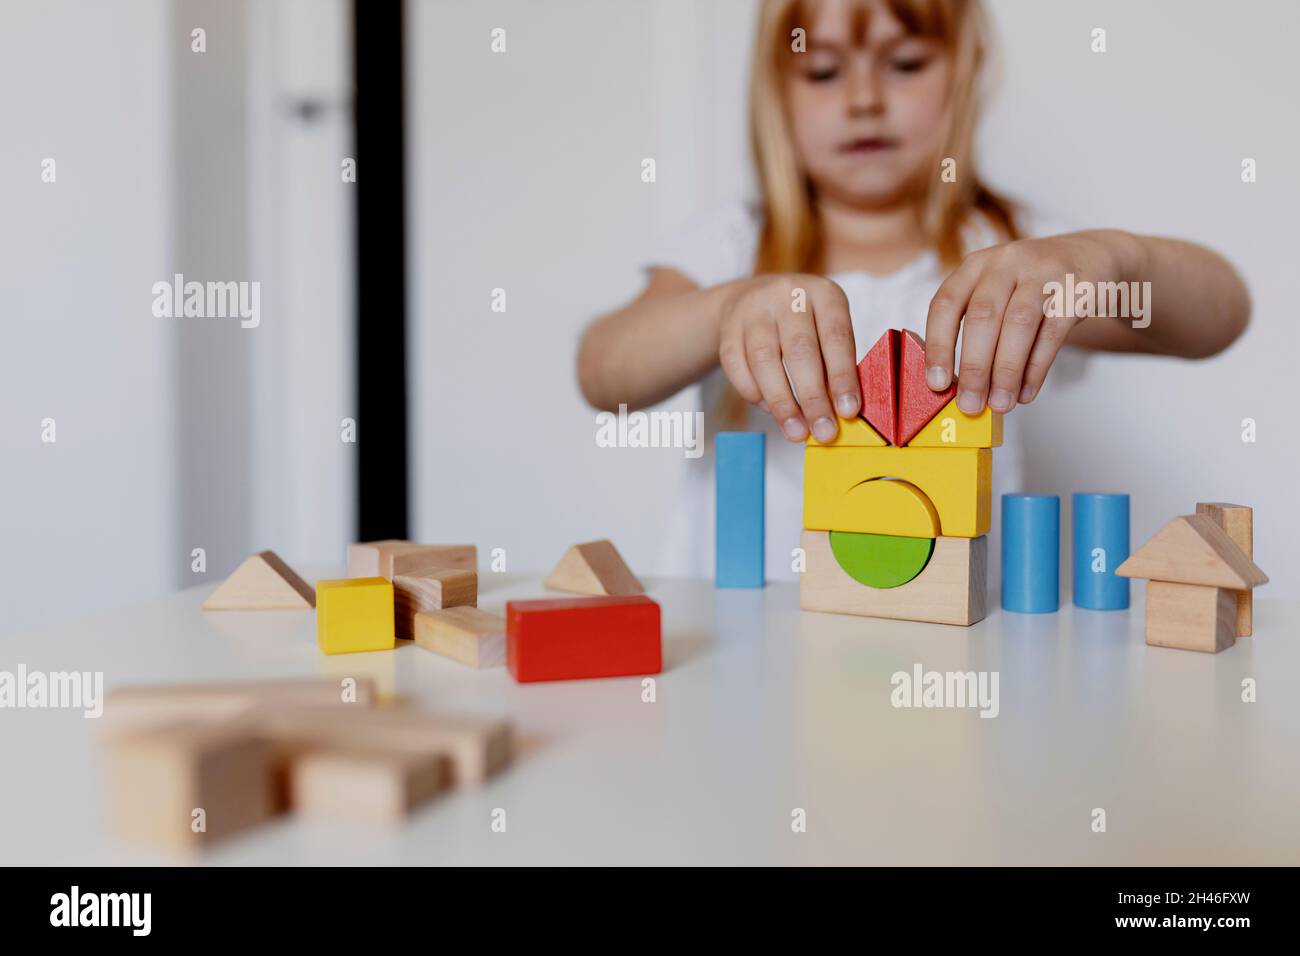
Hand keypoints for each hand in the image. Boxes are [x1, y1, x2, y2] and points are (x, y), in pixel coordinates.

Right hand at [717, 274, 860, 441]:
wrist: (757, 298)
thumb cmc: (806, 326)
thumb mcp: (828, 331)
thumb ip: (835, 365)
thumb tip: (839, 413)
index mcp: (824, 293)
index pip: (836, 338)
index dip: (843, 377)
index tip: (848, 412)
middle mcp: (788, 294)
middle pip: (799, 351)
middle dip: (812, 398)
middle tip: (822, 432)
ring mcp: (754, 309)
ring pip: (764, 361)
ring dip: (782, 403)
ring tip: (796, 432)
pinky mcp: (729, 327)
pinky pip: (738, 367)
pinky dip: (755, 394)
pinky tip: (771, 411)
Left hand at [924, 231, 1139, 411]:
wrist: (1090, 257)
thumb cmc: (1029, 286)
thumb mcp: (996, 290)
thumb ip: (976, 328)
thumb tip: (959, 387)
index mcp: (975, 266)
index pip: (946, 304)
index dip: (938, 346)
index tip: (936, 383)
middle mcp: (1005, 263)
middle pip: (982, 317)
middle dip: (974, 368)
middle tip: (970, 405)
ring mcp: (1042, 273)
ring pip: (1018, 326)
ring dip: (1006, 372)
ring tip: (1000, 404)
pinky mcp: (1074, 291)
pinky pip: (1052, 334)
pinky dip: (1036, 369)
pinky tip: (1026, 393)